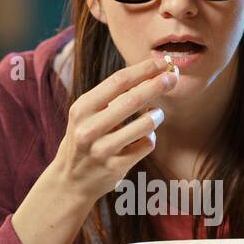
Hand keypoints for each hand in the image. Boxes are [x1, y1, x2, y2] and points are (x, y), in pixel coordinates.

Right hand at [49, 54, 178, 204]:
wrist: (69, 181)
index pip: (118, 81)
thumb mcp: (87, 114)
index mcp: (82, 108)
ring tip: (156, 114)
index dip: (144, 69)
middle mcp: (89, 128)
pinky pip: (146, 145)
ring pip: (145, 125)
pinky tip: (144, 137)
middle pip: (133, 99)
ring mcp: (102, 150)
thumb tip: (151, 73)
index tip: (163, 62)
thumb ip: (112, 96)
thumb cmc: (85, 138)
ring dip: (156, 115)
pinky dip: (150, 137)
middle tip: (174, 77)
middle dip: (157, 85)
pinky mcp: (115, 167)